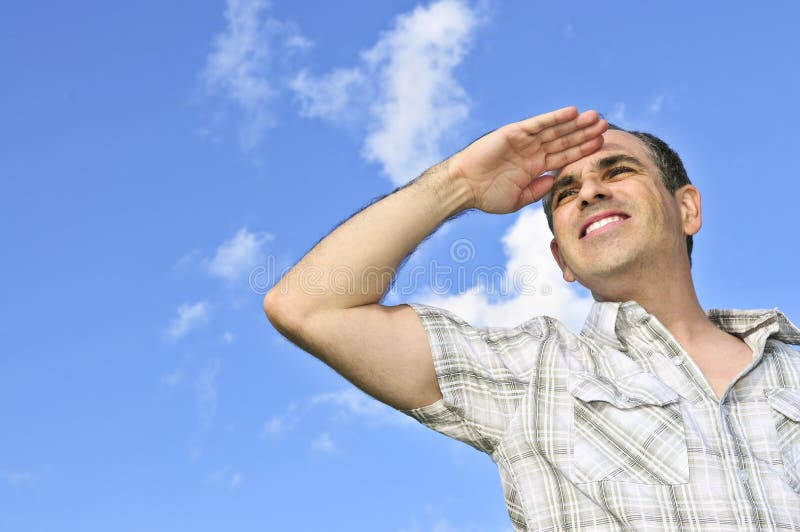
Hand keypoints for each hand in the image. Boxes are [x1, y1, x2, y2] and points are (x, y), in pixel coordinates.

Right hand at [448, 107, 606, 213]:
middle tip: (606, 125)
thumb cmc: (486, 195)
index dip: (582, 149)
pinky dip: (554, 117)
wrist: (464, 187)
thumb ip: (537, 190)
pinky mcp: (514, 133)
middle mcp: (532, 151)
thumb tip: (555, 181)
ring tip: (596, 116)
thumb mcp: (518, 199)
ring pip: (555, 129)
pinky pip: (538, 123)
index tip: (602, 145)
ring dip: (575, 123)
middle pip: (564, 139)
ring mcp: (524, 141)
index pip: (564, 155)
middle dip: (585, 133)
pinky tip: (572, 112)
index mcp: (534, 167)